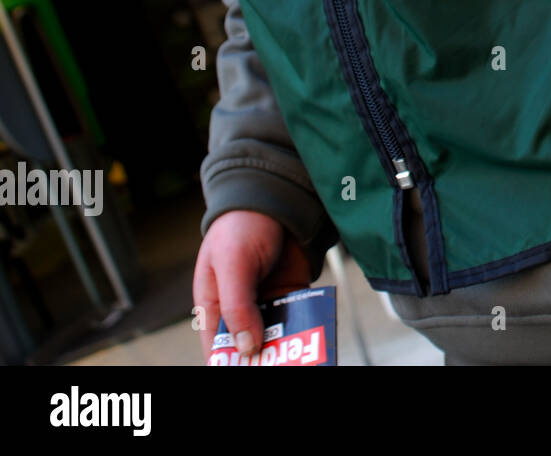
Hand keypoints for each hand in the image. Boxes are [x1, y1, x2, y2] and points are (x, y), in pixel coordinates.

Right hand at [193, 210, 312, 360]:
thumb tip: (246, 348)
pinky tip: (315, 340)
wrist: (274, 198)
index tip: (243, 374)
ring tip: (300, 360)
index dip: (227, 364)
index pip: (216, 346)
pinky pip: (297, 317)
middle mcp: (239, 309)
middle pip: (248, 345)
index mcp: (214, 305)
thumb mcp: (232, 266)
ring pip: (275, 335)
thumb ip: (237, 306)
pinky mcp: (290, 293)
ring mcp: (266, 302)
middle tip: (282, 366)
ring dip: (287, 347)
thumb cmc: (241, 228)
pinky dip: (305, 328)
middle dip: (262, 358)